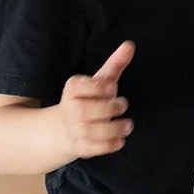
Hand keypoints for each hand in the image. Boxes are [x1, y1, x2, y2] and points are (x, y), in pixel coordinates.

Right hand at [58, 41, 135, 158]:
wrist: (63, 129)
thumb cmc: (87, 100)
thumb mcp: (99, 80)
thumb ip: (115, 63)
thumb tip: (130, 45)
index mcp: (73, 88)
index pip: (91, 86)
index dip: (104, 88)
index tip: (110, 89)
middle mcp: (71, 108)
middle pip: (97, 109)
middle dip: (114, 107)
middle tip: (121, 106)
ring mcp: (74, 129)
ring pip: (99, 130)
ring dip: (118, 128)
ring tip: (127, 125)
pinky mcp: (80, 147)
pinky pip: (97, 148)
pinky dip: (111, 145)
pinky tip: (119, 140)